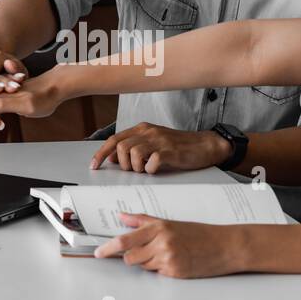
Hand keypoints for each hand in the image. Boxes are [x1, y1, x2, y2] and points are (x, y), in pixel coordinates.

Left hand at [89, 123, 229, 173]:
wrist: (206, 145)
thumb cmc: (179, 147)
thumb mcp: (154, 143)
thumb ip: (135, 147)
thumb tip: (113, 157)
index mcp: (143, 129)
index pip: (114, 139)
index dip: (101, 153)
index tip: (94, 165)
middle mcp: (149, 132)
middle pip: (121, 147)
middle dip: (123, 163)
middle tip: (134, 170)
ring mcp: (159, 141)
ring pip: (133, 154)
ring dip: (136, 168)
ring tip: (146, 170)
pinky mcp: (170, 152)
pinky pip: (151, 163)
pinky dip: (151, 170)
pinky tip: (157, 169)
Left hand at [93, 215, 245, 276]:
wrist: (225, 246)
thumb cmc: (199, 233)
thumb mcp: (170, 223)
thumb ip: (143, 221)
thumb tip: (122, 217)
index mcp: (159, 227)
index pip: (125, 240)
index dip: (108, 248)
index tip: (98, 253)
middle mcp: (161, 243)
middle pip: (130, 257)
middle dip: (133, 256)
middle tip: (147, 251)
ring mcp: (168, 259)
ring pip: (142, 266)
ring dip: (148, 262)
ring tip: (167, 254)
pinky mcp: (175, 273)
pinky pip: (157, 274)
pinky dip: (161, 269)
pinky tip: (176, 261)